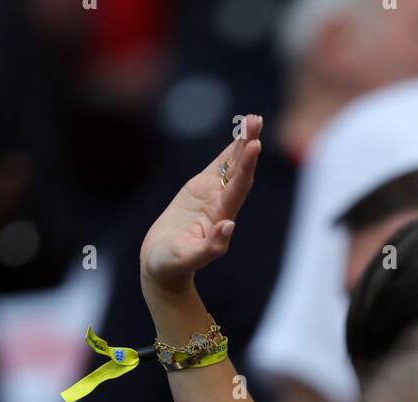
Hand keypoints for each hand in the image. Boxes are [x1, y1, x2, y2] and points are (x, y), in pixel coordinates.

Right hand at [139, 114, 262, 298]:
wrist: (162, 265)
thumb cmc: (172, 265)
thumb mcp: (187, 259)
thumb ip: (210, 247)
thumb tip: (228, 226)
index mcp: (220, 220)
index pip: (237, 189)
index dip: (245, 167)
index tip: (254, 145)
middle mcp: (222, 206)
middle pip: (239, 173)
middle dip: (248, 147)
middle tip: (255, 120)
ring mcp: (213, 197)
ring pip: (231, 167)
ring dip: (242, 144)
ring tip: (252, 119)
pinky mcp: (201, 191)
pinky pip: (218, 168)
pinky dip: (229, 152)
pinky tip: (240, 136)